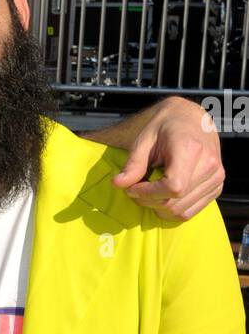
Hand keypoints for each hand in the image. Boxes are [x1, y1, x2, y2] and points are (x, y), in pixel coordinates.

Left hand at [111, 96, 223, 219]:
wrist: (193, 120)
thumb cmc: (166, 128)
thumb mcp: (145, 139)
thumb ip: (133, 163)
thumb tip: (118, 184)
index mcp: (191, 149)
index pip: (173, 187)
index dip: (147, 193)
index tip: (131, 188)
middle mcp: (209, 165)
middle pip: (175, 203)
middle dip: (148, 202)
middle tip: (134, 190)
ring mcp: (216, 178)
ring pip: (181, 212)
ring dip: (158, 208)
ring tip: (147, 192)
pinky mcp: (216, 188)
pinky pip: (189, 212)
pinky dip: (171, 210)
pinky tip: (162, 196)